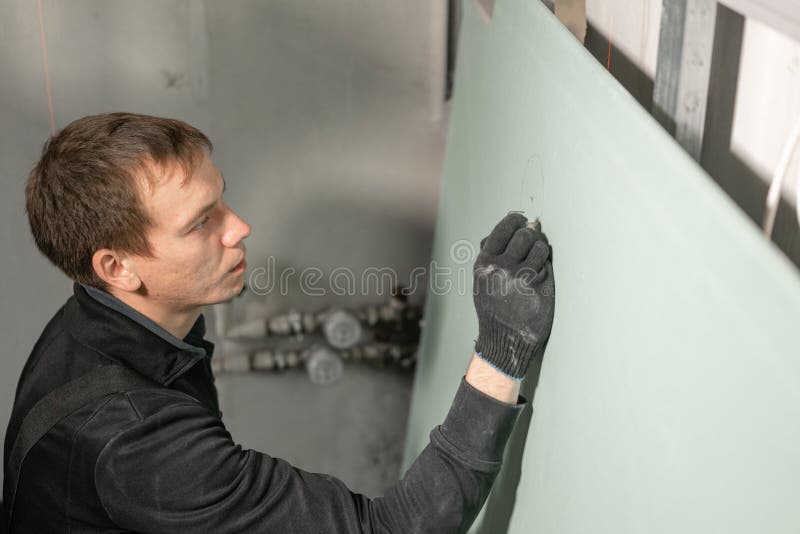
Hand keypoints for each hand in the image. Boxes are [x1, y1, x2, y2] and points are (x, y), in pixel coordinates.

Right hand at [472, 212, 554, 378]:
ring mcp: (518, 277)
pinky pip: (547, 264)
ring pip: (539, 246)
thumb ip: (492, 252)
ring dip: (542, 249)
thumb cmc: (495, 308)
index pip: (504, 228)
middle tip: (534, 240)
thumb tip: (513, 223)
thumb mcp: (483, 279)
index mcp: (483, 263)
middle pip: (524, 234)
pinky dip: (546, 265)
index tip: (524, 221)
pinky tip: (540, 275)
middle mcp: (499, 267)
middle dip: (532, 234)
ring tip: (537, 259)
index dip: (517, 220)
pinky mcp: (536, 287)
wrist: (504, 341)